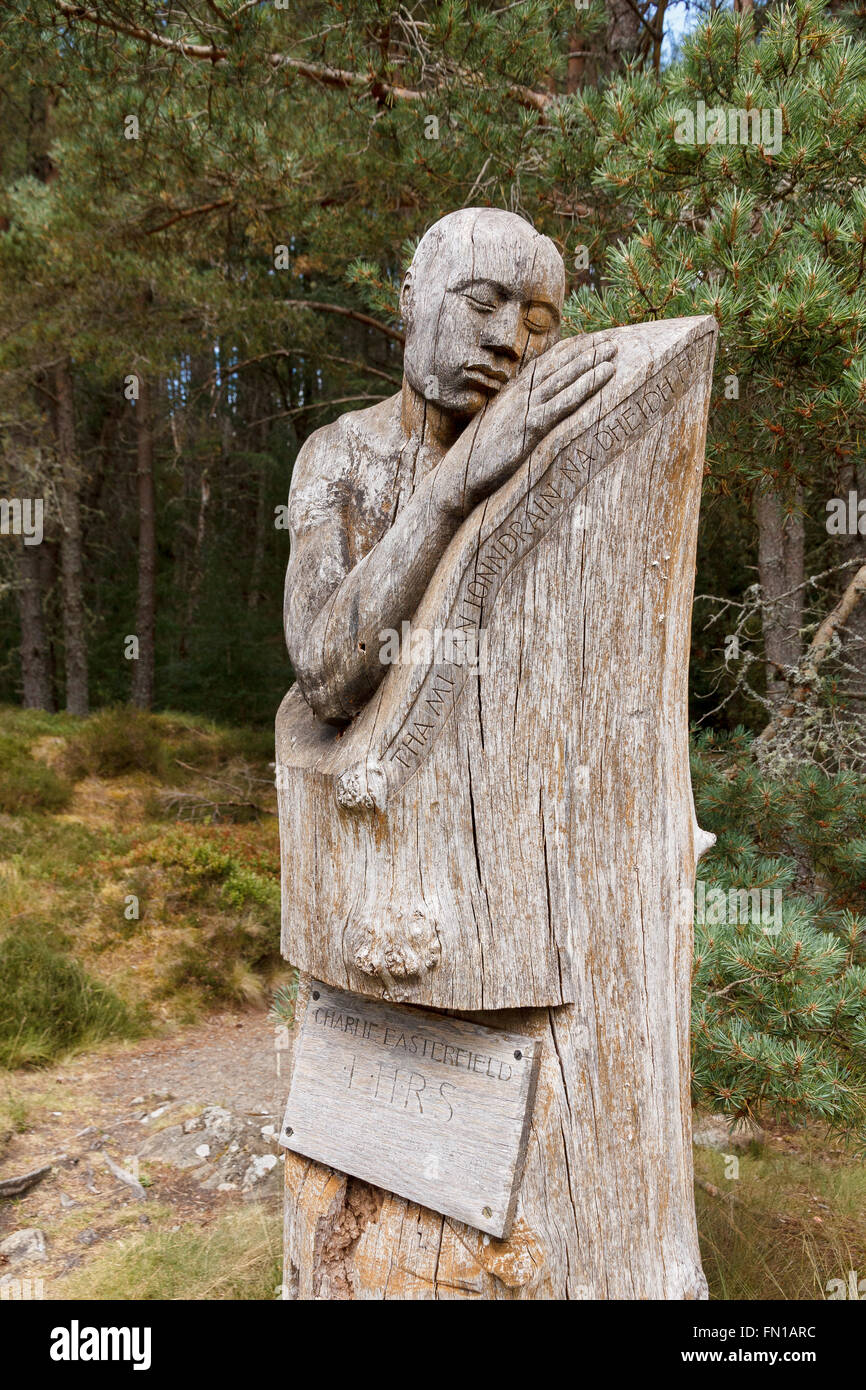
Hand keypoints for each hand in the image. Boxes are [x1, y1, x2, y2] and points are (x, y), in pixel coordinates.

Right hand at [437, 339, 616, 517]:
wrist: (458, 475)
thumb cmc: (476, 457)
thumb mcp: (495, 428)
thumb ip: (513, 415)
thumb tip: (529, 414)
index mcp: (511, 393)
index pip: (544, 363)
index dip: (567, 350)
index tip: (588, 340)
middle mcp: (519, 394)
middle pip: (557, 364)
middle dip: (584, 349)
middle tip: (609, 337)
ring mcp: (525, 408)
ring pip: (565, 377)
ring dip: (591, 361)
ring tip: (613, 348)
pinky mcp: (530, 426)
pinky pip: (565, 401)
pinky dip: (587, 385)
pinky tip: (605, 374)